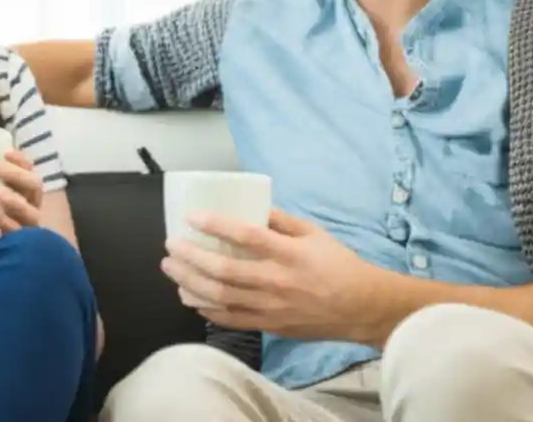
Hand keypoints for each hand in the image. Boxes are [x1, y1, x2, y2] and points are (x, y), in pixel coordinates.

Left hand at [0, 149, 43, 231]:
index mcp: (24, 189)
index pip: (28, 169)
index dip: (20, 160)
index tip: (5, 152)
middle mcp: (31, 205)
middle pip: (34, 185)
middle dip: (17, 175)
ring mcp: (30, 225)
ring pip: (32, 212)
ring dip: (18, 202)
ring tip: (1, 195)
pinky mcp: (24, 243)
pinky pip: (21, 234)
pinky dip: (10, 226)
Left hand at [161, 208, 391, 343]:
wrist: (361, 308)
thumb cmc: (338, 265)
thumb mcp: (314, 233)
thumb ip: (281, 220)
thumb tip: (251, 205)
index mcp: (288, 254)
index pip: (245, 237)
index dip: (215, 225)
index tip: (192, 216)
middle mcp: (275, 281)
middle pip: (223, 271)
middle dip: (191, 257)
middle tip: (171, 245)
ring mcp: (270, 307)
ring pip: (220, 298)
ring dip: (190, 283)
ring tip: (172, 269)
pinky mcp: (269, 325)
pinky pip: (230, 319)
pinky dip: (206, 309)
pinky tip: (190, 297)